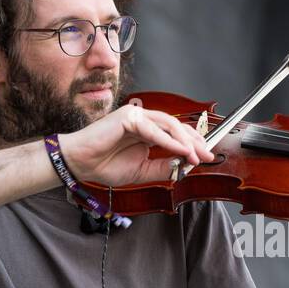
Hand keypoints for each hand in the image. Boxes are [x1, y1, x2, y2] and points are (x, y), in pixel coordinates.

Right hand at [59, 98, 214, 186]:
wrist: (80, 165)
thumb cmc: (104, 165)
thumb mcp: (142, 171)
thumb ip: (163, 168)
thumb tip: (185, 166)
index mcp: (147, 132)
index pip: (176, 134)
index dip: (194, 145)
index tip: (206, 158)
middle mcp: (144, 120)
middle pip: (177, 126)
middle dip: (196, 142)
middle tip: (207, 156)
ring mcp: (136, 115)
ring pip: (169, 125)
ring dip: (186, 141)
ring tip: (196, 156)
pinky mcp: (129, 116)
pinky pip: (154, 129)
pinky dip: (169, 141)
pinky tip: (180, 150)